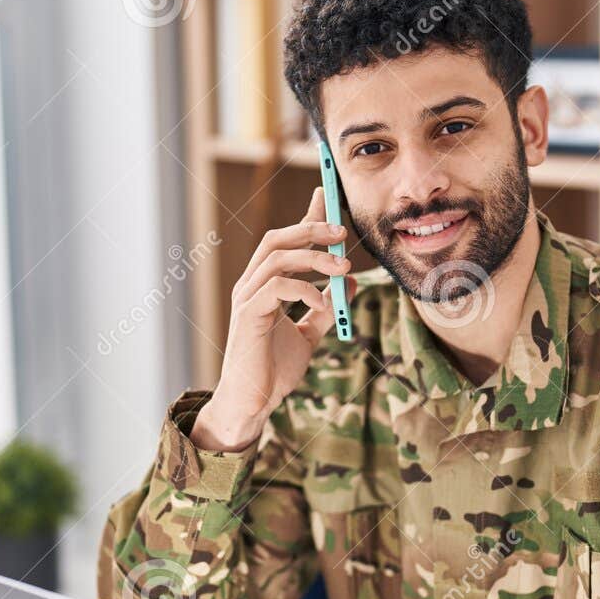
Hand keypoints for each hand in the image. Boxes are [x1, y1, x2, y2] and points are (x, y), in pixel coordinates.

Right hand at [192, 187, 350, 450]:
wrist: (254, 403)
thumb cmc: (274, 370)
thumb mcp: (308, 335)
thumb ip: (326, 309)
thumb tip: (352, 284)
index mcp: (263, 285)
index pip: (284, 240)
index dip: (306, 217)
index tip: (327, 196)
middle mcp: (250, 285)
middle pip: (277, 239)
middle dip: (311, 229)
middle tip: (343, 233)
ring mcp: (246, 298)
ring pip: (278, 257)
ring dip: (315, 258)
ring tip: (343, 269)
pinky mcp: (249, 315)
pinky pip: (278, 287)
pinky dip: (306, 290)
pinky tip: (322, 304)